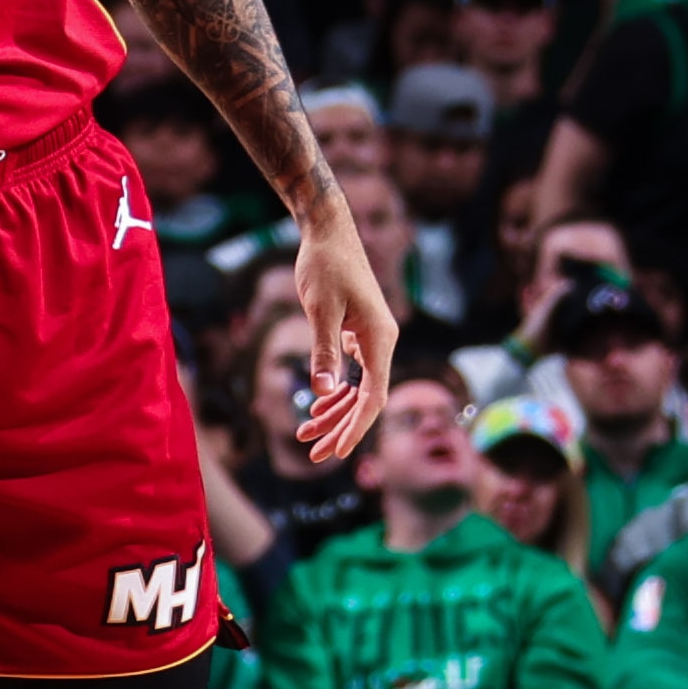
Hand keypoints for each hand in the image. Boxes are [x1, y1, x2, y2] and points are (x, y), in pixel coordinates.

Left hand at [292, 202, 395, 464]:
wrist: (327, 233)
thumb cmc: (324, 266)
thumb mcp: (320, 309)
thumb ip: (323, 350)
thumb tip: (322, 391)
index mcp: (380, 339)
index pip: (373, 397)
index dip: (356, 428)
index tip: (338, 452)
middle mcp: (382, 342)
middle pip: (367, 400)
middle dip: (341, 429)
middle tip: (314, 455)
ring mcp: (372, 339)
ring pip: (358, 389)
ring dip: (334, 413)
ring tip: (304, 435)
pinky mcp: (358, 334)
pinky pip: (352, 374)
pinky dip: (335, 392)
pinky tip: (316, 406)